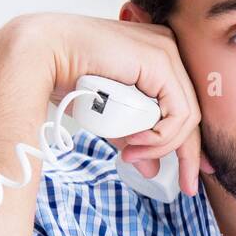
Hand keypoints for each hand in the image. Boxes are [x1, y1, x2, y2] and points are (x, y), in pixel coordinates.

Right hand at [2, 12, 211, 195]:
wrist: (40, 56)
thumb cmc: (67, 79)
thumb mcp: (110, 116)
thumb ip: (132, 138)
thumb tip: (150, 168)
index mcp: (158, 58)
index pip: (186, 107)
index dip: (192, 144)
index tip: (194, 174)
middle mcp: (168, 50)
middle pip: (191, 112)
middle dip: (189, 153)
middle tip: (188, 185)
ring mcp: (166, 52)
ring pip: (187, 116)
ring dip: (161, 146)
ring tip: (132, 155)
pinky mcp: (161, 60)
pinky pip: (177, 112)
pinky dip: (160, 136)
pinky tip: (136, 143)